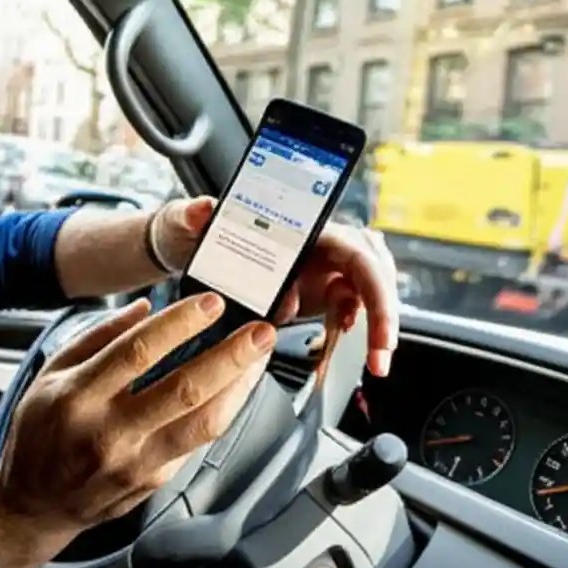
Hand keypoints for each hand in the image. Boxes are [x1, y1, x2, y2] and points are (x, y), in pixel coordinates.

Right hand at [0, 293, 273, 537]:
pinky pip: (197, 441)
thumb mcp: (51, 374)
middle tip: (259, 331)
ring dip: (240, 387)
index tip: (211, 304)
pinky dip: (222, 411)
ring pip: (203, 423)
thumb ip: (98, 336)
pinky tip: (235, 389)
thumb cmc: (40, 435)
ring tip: (259, 358)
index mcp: (79, 397)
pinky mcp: (155, 481)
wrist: (35, 503)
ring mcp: (136, 462)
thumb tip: (145, 306)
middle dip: (230, 356)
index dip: (181, 324)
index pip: (138, 352)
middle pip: (184, 389)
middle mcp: (110, 433)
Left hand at [152, 196, 399, 375]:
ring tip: (374, 358)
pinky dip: (351, 323)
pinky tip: (341, 335)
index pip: (354, 252)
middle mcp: (316, 241)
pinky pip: (347, 302)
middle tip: (380, 357)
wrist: (182, 243)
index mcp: (298, 224)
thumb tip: (205, 209)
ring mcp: (317, 263)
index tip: (379, 325)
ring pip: (366, 287)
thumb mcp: (186, 219)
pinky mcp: (311, 284)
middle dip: (385, 314)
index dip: (374, 289)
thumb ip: (193, 212)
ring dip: (375, 322)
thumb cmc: (190, 226)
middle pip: (372, 271)